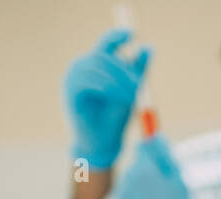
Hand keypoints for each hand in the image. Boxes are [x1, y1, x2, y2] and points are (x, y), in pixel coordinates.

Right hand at [63, 27, 148, 169]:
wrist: (103, 143)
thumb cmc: (115, 117)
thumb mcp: (131, 91)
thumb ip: (138, 70)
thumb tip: (149, 47)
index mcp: (97, 65)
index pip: (107, 43)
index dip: (118, 35)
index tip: (132, 34)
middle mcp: (83, 67)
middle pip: (104, 56)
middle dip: (124, 70)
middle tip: (139, 85)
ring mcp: (74, 77)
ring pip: (96, 66)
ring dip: (117, 80)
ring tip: (131, 95)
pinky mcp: (70, 90)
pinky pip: (87, 81)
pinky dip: (104, 86)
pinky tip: (113, 94)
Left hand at [114, 138, 202, 198]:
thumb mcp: (179, 179)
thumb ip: (164, 155)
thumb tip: (153, 136)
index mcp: (143, 169)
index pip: (143, 148)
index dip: (153, 152)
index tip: (160, 158)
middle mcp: (127, 180)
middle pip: (137, 167)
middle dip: (149, 174)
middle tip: (166, 191)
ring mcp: (120, 198)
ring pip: (131, 185)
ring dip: (143, 190)